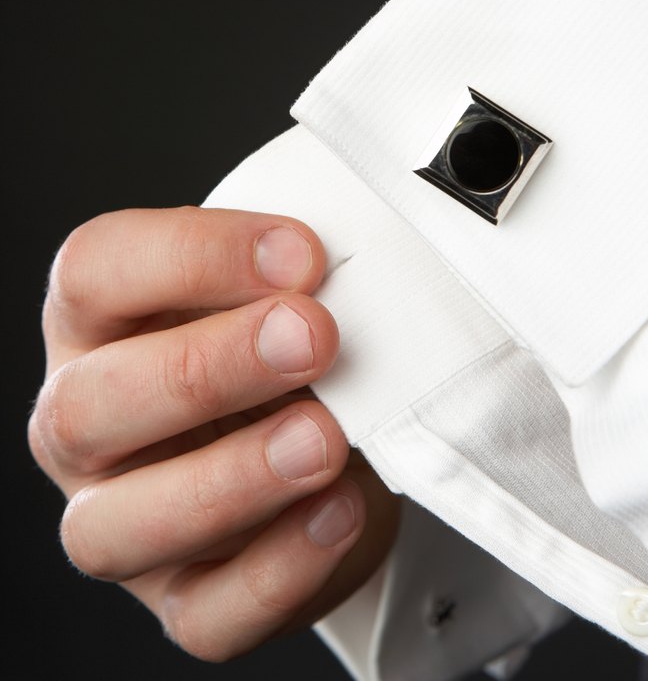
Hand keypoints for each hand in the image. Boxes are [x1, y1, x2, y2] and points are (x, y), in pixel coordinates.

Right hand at [28, 207, 399, 660]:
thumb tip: (342, 278)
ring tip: (325, 440)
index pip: (95, 269)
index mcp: (96, 320)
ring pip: (116, 528)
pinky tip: (338, 511)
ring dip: (230, 481)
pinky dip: (276, 569)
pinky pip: (203, 613)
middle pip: (88, 404)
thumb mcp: (279, 292)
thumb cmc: (279, 348)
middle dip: (205, 369)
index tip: (299, 255)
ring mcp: (120, 518)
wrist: (325, 439)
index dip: (193, 255)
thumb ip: (291, 279)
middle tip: (311, 339)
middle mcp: (84, 422)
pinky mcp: (179, 597)